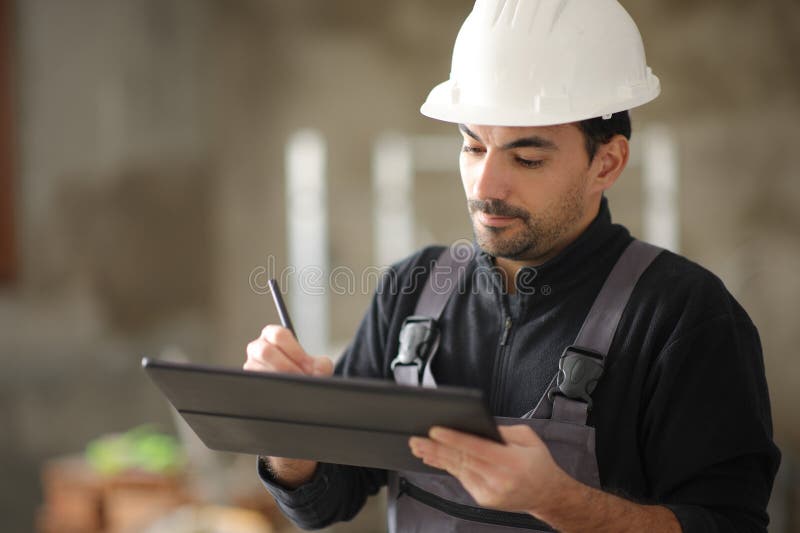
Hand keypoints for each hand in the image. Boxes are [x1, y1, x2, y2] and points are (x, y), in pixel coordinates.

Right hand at [244, 324, 333, 486]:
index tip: (306, 364)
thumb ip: (321, 366)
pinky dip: (273, 397)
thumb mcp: (317, 369)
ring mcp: (248, 371)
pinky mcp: (245, 390)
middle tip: (300, 380)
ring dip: (281, 383)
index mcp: (272, 338)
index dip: (294, 349)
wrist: (295, 408)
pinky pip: (256, 391)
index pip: (277, 334)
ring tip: (297, 394)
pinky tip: (285, 404)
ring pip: (260, 373)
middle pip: (265, 351)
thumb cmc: (305, 379)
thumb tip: (317, 372)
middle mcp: (256, 352)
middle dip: (286, 367)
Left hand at [409, 424, 566, 514]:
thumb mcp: (528, 438)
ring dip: (436, 457)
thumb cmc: (538, 464)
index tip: (435, 431)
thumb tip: (477, 424)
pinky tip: (435, 458)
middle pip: (462, 460)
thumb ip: (502, 431)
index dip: (454, 439)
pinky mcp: (483, 499)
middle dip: (436, 449)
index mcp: (512, 462)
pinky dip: (448, 467)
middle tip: (417, 440)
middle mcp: (500, 480)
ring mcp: (490, 492)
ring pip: (458, 470)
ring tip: (419, 447)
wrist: (547, 495)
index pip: (476, 448)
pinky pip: (462, 478)